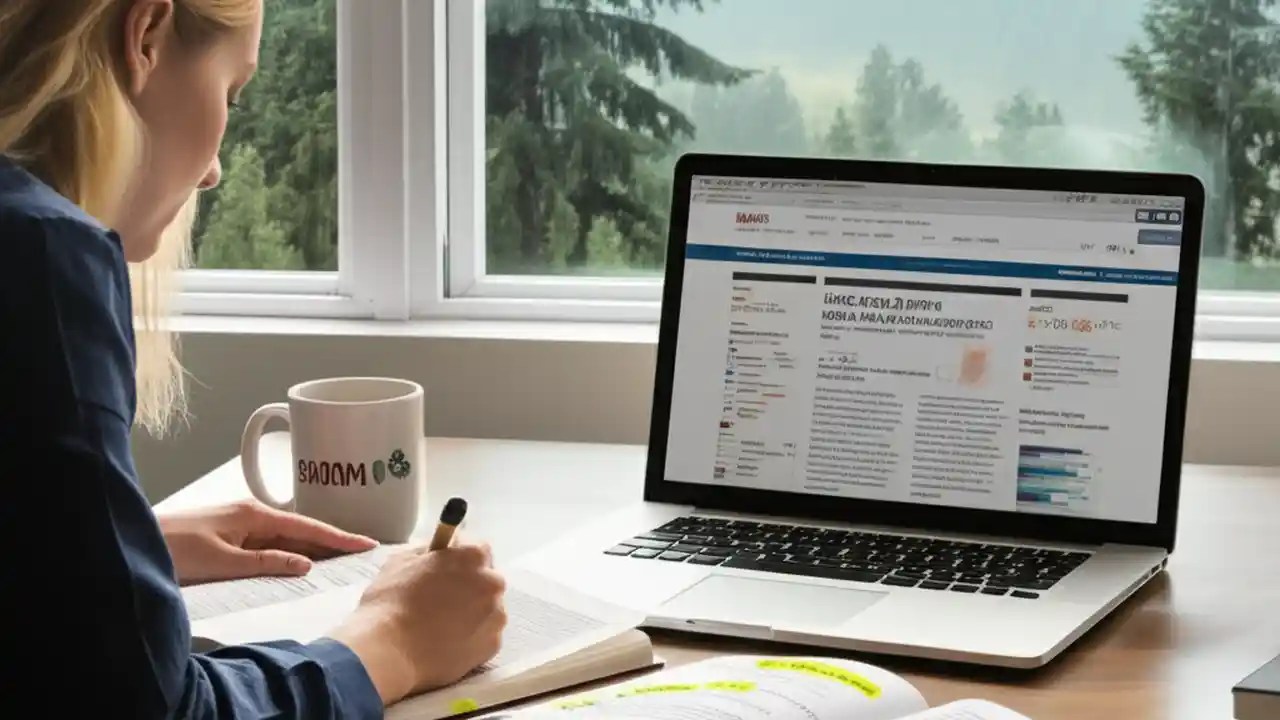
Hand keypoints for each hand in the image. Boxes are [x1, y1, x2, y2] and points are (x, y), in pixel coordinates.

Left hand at [158, 499, 377, 584]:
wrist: (132, 543)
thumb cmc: (172, 549)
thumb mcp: (223, 561)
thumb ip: (266, 562)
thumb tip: (306, 564)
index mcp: (254, 515)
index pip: (308, 527)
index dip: (339, 538)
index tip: (366, 544)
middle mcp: (251, 515)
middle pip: (302, 530)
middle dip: (333, 542)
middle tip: (364, 554)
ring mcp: (240, 526)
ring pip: (286, 539)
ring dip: (313, 549)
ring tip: (342, 561)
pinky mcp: (229, 538)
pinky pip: (270, 546)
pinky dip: (290, 554)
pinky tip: (300, 564)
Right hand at [329, 536, 506, 704]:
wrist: (391, 653)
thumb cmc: (392, 602)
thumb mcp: (401, 560)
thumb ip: (428, 551)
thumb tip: (438, 553)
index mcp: (473, 557)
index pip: (478, 550)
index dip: (461, 560)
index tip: (446, 571)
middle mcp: (493, 584)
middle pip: (487, 581)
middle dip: (470, 587)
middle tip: (442, 601)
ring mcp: (496, 617)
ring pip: (489, 610)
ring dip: (473, 613)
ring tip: (443, 627)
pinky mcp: (493, 646)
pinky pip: (486, 636)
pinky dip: (472, 638)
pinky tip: (448, 644)